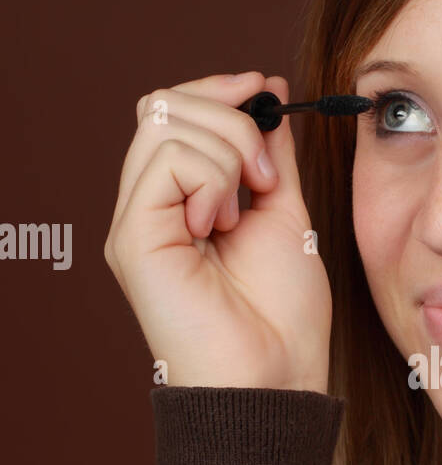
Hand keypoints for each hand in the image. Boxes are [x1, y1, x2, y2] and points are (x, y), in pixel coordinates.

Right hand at [105, 71, 330, 390]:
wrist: (276, 374)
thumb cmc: (283, 315)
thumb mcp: (286, 211)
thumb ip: (270, 154)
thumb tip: (266, 93)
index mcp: (182, 199)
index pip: (176, 109)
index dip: (221, 90)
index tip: (266, 90)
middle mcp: (151, 206)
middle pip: (165, 104)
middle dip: (232, 120)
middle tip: (265, 178)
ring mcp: (137, 220)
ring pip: (167, 121)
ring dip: (228, 153)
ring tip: (242, 213)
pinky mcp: (132, 237)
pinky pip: (167, 158)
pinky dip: (211, 178)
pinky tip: (221, 224)